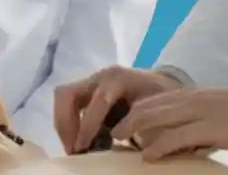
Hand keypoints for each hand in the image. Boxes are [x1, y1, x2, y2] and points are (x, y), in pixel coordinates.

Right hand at [54, 66, 181, 153]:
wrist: (163, 86)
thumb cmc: (161, 100)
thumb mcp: (155, 112)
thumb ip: (137, 124)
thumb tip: (117, 140)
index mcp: (119, 79)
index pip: (97, 101)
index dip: (87, 126)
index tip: (82, 149)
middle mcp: (100, 77)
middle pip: (67, 95)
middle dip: (65, 124)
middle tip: (72, 150)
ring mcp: (91, 82)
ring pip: (63, 99)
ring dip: (64, 126)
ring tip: (75, 149)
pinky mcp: (87, 92)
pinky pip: (68, 106)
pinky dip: (70, 125)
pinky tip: (83, 142)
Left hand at [111, 86, 227, 159]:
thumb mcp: (215, 115)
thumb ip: (194, 128)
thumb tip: (179, 148)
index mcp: (190, 95)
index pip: (150, 100)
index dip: (129, 113)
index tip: (115, 126)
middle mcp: (189, 99)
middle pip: (145, 107)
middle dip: (122, 121)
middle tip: (106, 136)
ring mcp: (198, 112)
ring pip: (154, 118)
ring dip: (131, 131)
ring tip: (114, 143)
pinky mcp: (210, 127)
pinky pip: (177, 136)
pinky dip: (158, 146)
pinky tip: (146, 155)